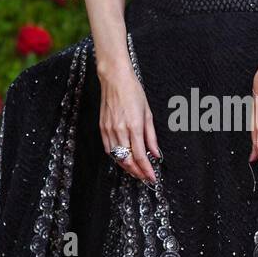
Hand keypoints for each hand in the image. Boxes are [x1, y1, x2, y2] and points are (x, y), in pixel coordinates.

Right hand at [98, 62, 159, 185]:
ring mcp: (109, 129)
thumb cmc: (133, 92)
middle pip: (128, 160)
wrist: (115, 79)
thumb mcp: (148, 114)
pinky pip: (108, 149)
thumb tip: (155, 153)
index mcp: (134, 126)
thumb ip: (151, 136)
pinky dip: (116, 157)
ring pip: (117, 157)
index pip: (140, 156)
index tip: (152, 178)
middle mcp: (120, 130)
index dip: (146, 170)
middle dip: (137, 172)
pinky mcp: (102, 128)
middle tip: (145, 177)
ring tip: (136, 171)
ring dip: (127, 167)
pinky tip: (123, 159)